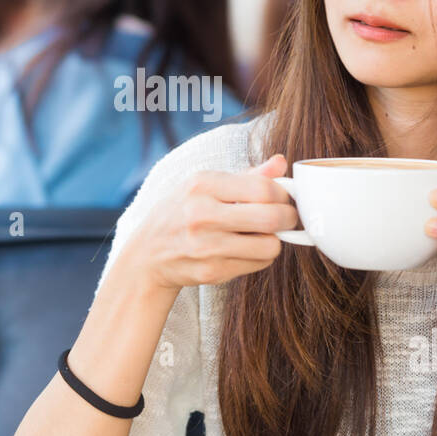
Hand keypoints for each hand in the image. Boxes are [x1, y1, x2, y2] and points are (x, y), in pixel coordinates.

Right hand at [123, 154, 298, 292]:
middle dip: (288, 217)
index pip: (263, 188)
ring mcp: (207, 246)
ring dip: (274, 240)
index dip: (282, 194)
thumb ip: (246, 176)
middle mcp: (202, 215)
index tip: (282, 198)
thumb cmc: (181, 213)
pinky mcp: (212, 272)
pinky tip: (246, 249)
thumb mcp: (204, 186)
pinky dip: (260, 256)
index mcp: (202, 185)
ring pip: (270, 245)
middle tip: (286, 217)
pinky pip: (258, 264)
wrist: (148, 255)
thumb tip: (280, 163)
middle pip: (272, 217)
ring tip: (262, 235)